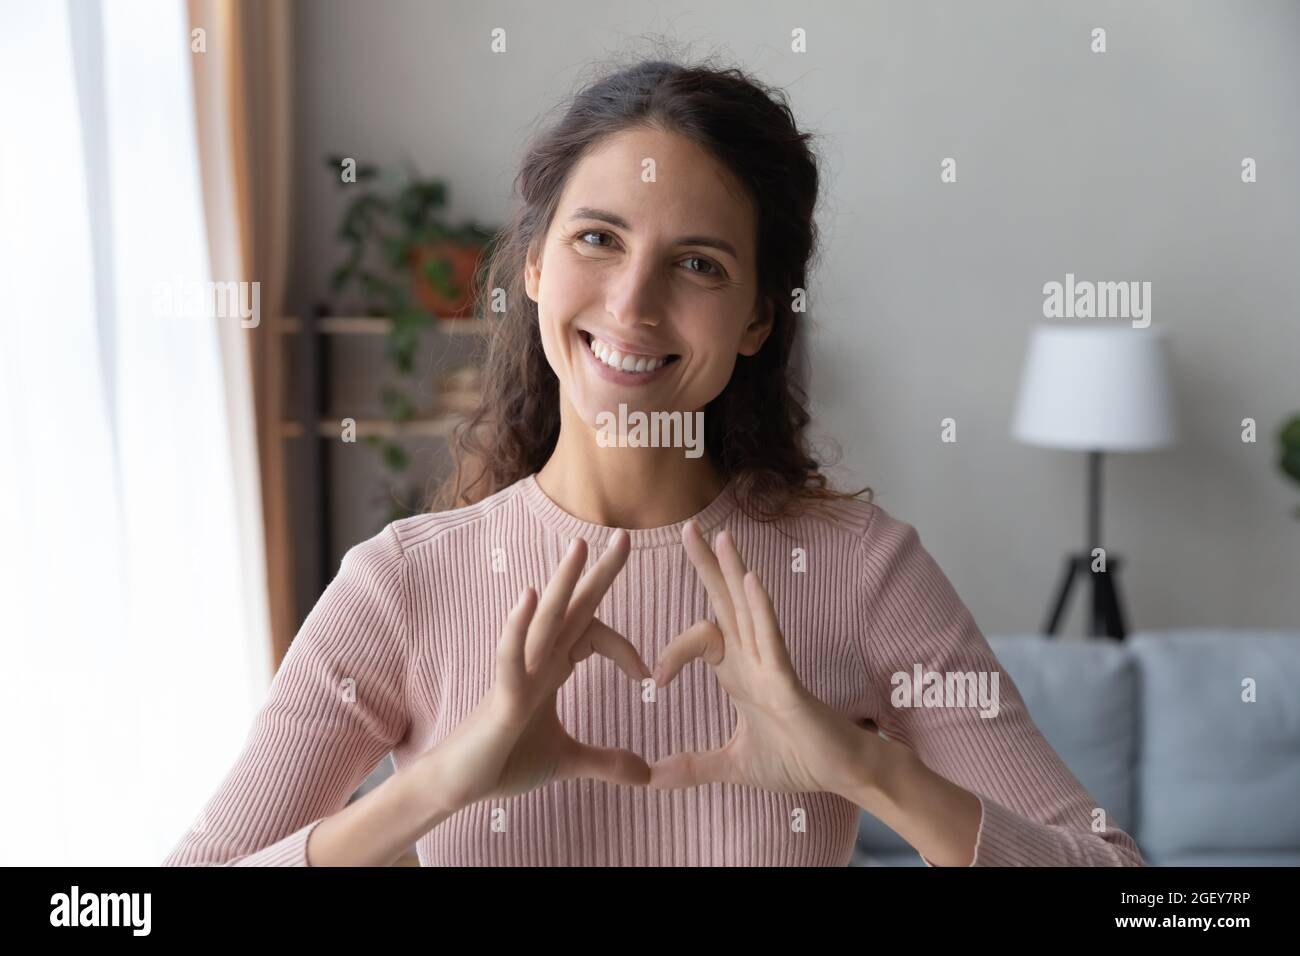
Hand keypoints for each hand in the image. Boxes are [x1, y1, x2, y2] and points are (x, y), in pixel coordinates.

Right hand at [422, 531, 651, 812]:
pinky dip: (518, 625)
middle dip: (598, 574)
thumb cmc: (504, 762)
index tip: (647, 676)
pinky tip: (531, 595)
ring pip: (544, 619)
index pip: (592, 634)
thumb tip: (647, 775)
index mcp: (552, 668)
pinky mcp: (502, 694)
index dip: (624, 648)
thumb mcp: (567, 761)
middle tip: (625, 536)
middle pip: (572, 608)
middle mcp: (537, 660)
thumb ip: (606, 761)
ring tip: (580, 546)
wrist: (461, 786)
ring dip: (562, 582)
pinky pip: (510, 653)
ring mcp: (518, 673)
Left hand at [649, 521, 880, 798]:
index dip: (673, 652)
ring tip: (721, 537)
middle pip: (726, 602)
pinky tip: (752, 583)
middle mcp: (755, 659)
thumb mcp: (734, 766)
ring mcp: (773, 666)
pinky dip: (762, 611)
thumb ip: (693, 767)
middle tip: (687, 526)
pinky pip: (772, 639)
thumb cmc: (799, 760)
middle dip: (706, 565)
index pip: (700, 638)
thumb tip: (651, 778)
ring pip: (750, 610)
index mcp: (740, 672)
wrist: (843, 775)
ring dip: (735, 573)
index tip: (654, 682)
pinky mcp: (789, 682)